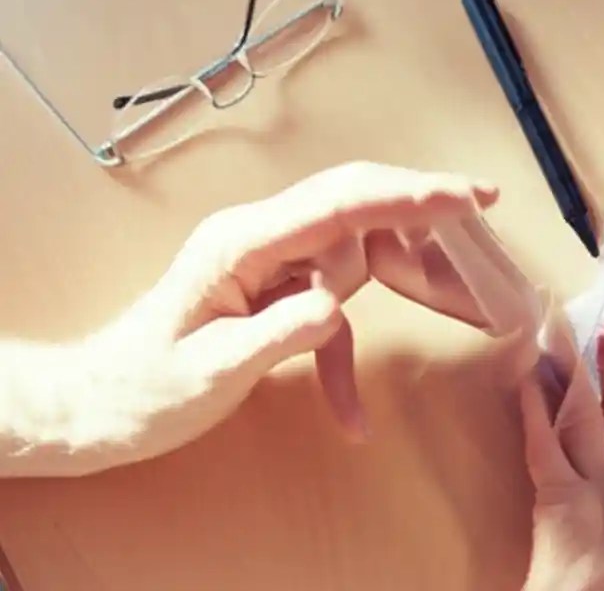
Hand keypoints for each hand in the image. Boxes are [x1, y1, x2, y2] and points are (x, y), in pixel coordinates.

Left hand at [50, 162, 540, 475]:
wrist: (104, 404)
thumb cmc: (145, 387)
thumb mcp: (211, 370)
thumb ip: (278, 333)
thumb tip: (334, 307)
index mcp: (245, 242)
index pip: (338, 203)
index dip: (406, 194)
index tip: (466, 196)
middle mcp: (268, 238)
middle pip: (361, 204)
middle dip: (426, 203)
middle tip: (490, 206)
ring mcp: (280, 261)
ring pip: (365, 246)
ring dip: (417, 274)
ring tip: (475, 305)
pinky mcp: (287, 291)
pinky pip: (341, 309)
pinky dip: (353, 361)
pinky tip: (355, 418)